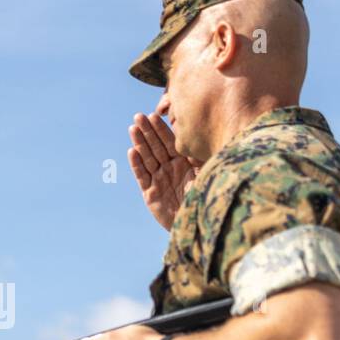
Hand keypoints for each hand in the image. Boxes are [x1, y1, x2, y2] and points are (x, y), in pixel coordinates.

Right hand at [128, 112, 197, 230]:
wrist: (199, 224)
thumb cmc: (207, 199)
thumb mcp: (207, 175)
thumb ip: (200, 158)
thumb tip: (197, 135)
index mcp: (184, 163)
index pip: (170, 142)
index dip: (161, 129)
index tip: (154, 115)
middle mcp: (170, 170)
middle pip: (156, 147)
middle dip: (147, 131)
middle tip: (139, 116)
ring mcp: (159, 181)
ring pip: (147, 158)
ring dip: (140, 143)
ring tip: (132, 128)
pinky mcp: (150, 194)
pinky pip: (142, 176)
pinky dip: (137, 164)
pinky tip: (132, 152)